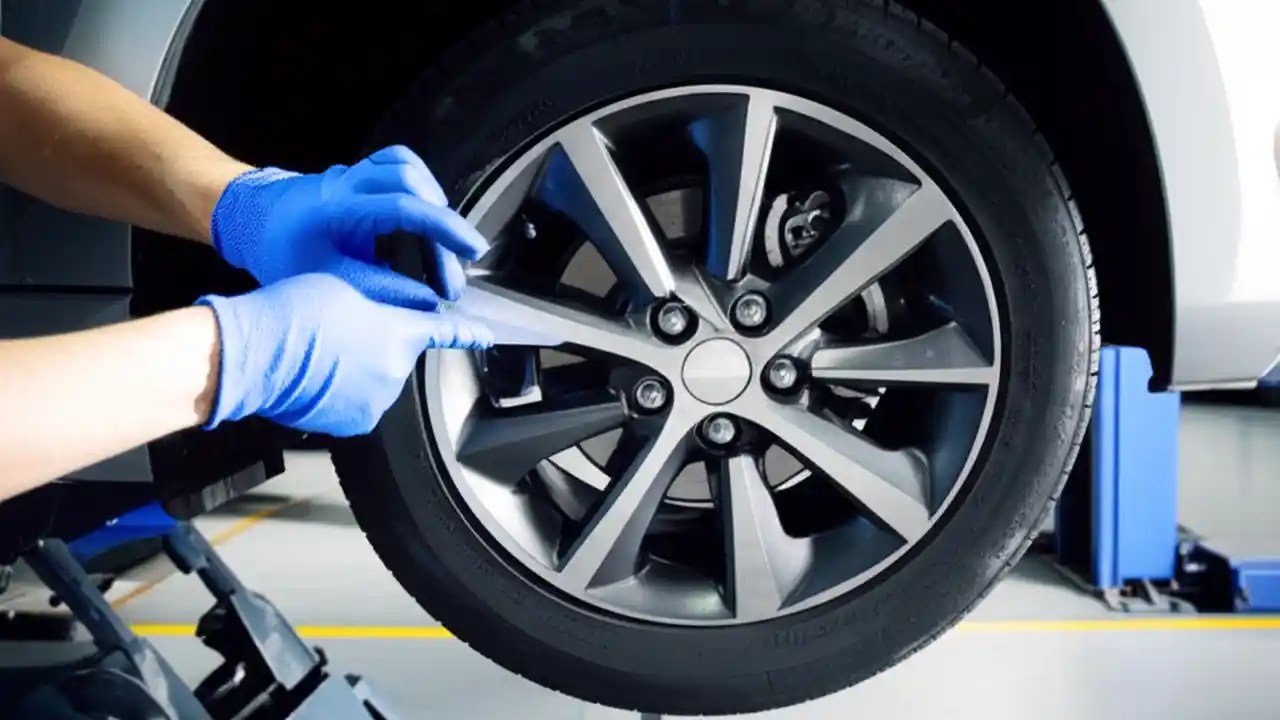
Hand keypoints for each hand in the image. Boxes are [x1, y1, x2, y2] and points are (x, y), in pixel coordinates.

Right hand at [197, 273, 492, 435]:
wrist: (257, 352)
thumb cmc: (296, 312)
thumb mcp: (347, 288)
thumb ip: (383, 304)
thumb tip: (396, 317)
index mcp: (398, 334)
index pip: (442, 332)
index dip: (466, 333)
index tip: (486, 337)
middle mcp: (395, 372)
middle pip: (398, 357)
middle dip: (378, 347)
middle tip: (341, 335)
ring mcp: (375, 401)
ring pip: (377, 381)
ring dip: (359, 371)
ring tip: (322, 356)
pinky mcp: (353, 422)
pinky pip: (356, 404)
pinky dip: (342, 394)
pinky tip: (317, 378)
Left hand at [210, 145, 487, 308]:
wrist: (250, 221)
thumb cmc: (282, 254)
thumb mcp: (328, 282)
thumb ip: (381, 289)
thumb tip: (427, 301)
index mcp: (340, 207)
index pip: (406, 207)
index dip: (444, 229)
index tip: (472, 250)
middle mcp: (348, 181)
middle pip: (413, 184)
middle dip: (443, 225)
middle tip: (454, 269)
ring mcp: (353, 172)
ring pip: (408, 167)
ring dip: (433, 202)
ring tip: (442, 243)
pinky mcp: (358, 172)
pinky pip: (398, 165)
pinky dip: (419, 188)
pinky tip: (423, 220)